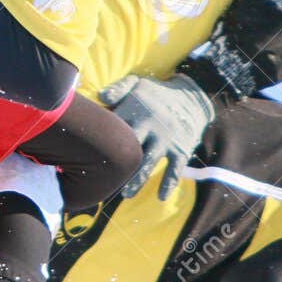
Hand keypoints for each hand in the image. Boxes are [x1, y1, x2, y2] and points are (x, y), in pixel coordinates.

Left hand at [100, 73, 214, 200]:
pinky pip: (175, 169)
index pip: (115, 128)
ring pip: (149, 163)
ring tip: (127, 195)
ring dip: (138, 180)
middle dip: (117, 165)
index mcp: (136, 111)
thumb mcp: (138, 84)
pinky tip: (160, 197)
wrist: (193, 97)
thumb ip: (118, 89)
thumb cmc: (157, 93)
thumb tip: (101, 97)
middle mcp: (151, 126)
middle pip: (130, 149)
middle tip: (103, 182)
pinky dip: (168, 183)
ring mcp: (166, 139)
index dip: (102, 142)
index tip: (87, 157)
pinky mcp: (181, 149)